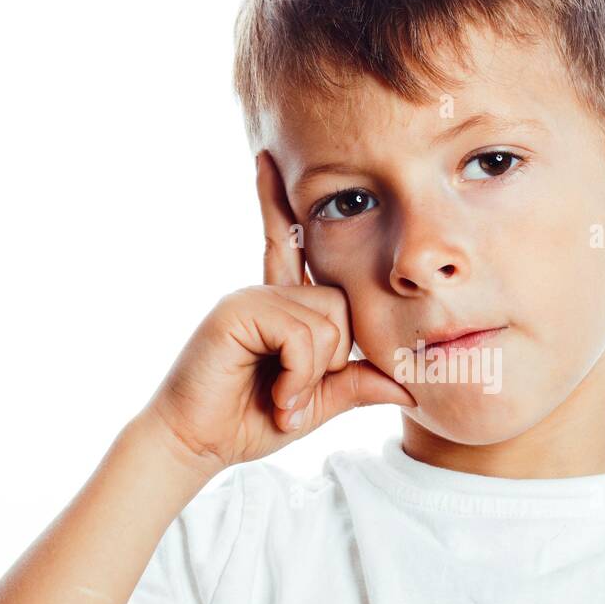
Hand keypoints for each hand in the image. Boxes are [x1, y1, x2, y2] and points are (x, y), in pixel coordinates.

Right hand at [139, 150, 415, 476]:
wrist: (197, 444)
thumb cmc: (248, 421)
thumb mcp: (316, 403)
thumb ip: (356, 384)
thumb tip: (407, 385)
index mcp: (280, 305)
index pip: (291, 244)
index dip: (277, 202)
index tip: (262, 159)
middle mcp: (266, 292)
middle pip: (341, 304)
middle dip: (330, 361)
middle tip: (293, 396)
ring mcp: (251, 296)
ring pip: (328, 322)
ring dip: (312, 375)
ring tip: (282, 398)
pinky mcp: (238, 310)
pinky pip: (302, 334)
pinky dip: (298, 374)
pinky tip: (276, 393)